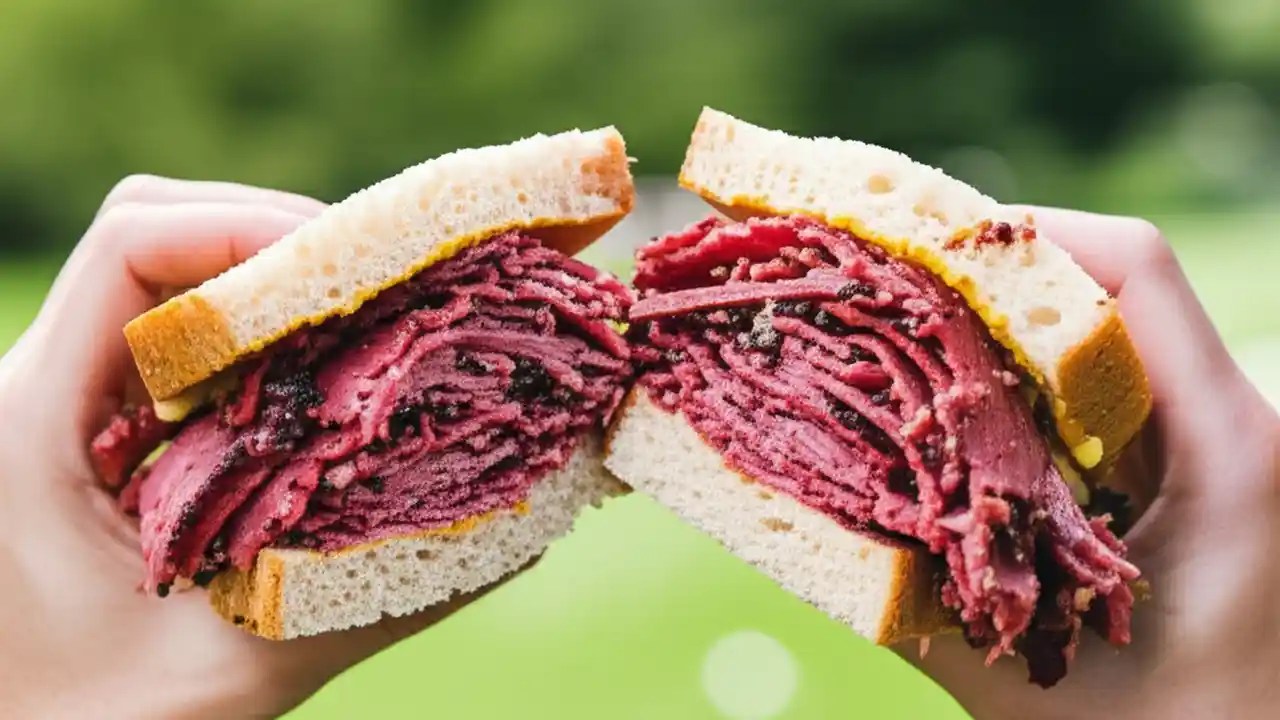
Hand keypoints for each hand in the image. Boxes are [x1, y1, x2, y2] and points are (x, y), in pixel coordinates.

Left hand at [0, 176, 502, 718]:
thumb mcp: (235, 668)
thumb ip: (372, 599)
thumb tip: (515, 534)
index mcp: (33, 421)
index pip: (134, 246)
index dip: (254, 227)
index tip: (365, 272)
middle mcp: (43, 389)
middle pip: (164, 240)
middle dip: (289, 247)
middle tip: (396, 292)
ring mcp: (68, 405)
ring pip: (176, 288)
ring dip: (283, 297)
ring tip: (378, 332)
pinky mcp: (103, 434)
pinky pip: (184, 350)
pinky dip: (266, 348)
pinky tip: (330, 392)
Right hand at [896, 208, 1279, 718]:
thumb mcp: (1035, 693)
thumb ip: (916, 614)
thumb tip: (798, 530)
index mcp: (1231, 452)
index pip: (1131, 272)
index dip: (1015, 234)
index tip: (904, 241)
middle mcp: (1234, 428)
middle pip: (1102, 292)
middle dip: (979, 276)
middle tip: (871, 281)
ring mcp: (1215, 452)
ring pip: (1097, 342)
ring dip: (993, 331)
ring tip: (892, 333)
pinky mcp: (1188, 483)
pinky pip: (1097, 400)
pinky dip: (1017, 389)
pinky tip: (947, 414)